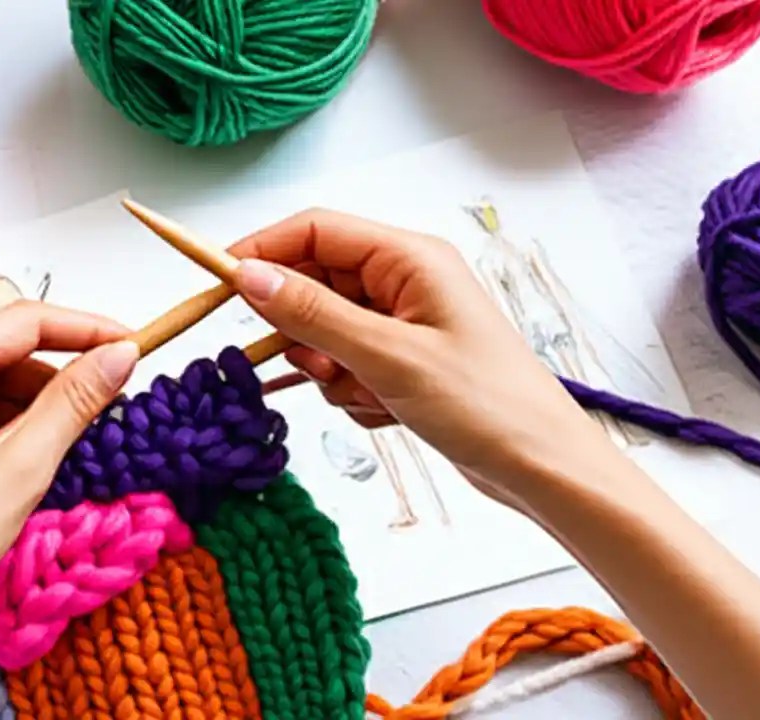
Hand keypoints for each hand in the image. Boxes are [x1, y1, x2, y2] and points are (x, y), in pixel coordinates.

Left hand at [0, 300, 138, 625]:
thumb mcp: (21, 468)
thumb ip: (74, 401)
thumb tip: (118, 354)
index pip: (22, 321)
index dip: (85, 330)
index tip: (130, 345)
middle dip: (55, 375)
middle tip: (106, 403)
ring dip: (25, 402)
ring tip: (61, 445)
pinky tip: (20, 456)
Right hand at [228, 208, 610, 506]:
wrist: (540, 467)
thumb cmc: (485, 404)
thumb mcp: (386, 356)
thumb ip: (311, 313)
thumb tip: (247, 277)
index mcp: (409, 257)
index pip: (314, 230)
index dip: (261, 251)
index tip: (218, 285)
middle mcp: (404, 281)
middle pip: (314, 282)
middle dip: (303, 329)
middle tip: (314, 364)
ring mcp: (402, 323)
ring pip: (323, 331)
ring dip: (328, 368)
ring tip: (367, 393)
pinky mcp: (401, 362)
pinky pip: (344, 365)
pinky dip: (350, 390)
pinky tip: (385, 411)